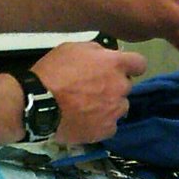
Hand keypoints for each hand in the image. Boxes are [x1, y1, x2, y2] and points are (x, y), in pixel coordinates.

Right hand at [32, 41, 146, 145]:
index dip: (131, 66)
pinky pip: (110, 126)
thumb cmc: (54, 71)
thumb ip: (96, 51)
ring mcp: (115, 111)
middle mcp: (120, 87)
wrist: (39, 103)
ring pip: (120, 107)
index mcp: (115, 64)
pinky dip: (101, 124)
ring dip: (109, 106)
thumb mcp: (73, 48)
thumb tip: (106, 55)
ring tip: (88, 108)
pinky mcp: (106, 130)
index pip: (139, 63)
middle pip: (126, 86)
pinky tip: (86, 121)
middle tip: (93, 89)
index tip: (120, 69)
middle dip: (114, 86)